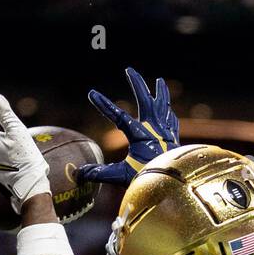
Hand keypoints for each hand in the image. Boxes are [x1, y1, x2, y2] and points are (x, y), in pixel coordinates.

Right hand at [77, 67, 179, 185]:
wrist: (175, 184)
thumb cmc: (148, 179)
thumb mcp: (121, 176)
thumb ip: (100, 173)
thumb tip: (78, 174)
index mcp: (140, 135)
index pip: (118, 116)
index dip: (104, 104)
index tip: (92, 93)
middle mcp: (154, 129)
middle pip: (145, 100)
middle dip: (137, 84)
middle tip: (129, 69)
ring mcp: (166, 132)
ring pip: (163, 106)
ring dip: (160, 92)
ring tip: (159, 81)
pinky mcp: (174, 138)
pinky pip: (171, 120)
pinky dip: (168, 112)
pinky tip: (168, 109)